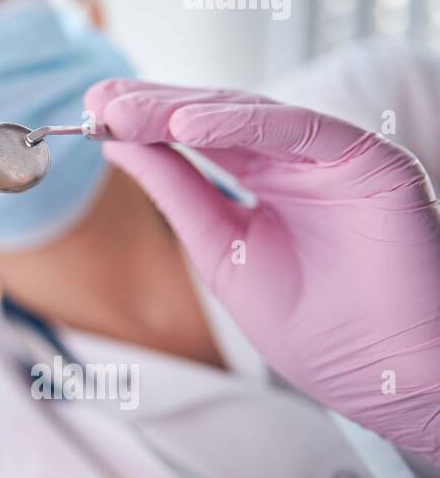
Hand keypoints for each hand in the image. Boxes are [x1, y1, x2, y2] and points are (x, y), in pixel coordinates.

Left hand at [85, 79, 439, 463]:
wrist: (385, 378)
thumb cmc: (316, 328)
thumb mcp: (220, 251)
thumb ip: (177, 192)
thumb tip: (118, 144)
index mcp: (266, 179)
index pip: (197, 135)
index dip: (144, 120)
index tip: (92, 110)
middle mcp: (298, 159)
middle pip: (215, 115)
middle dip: (153, 104)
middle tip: (98, 99)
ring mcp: (332, 156)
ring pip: (249, 112)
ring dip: (182, 107)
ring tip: (126, 110)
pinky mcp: (367, 160)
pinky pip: (298, 129)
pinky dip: (241, 122)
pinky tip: (185, 124)